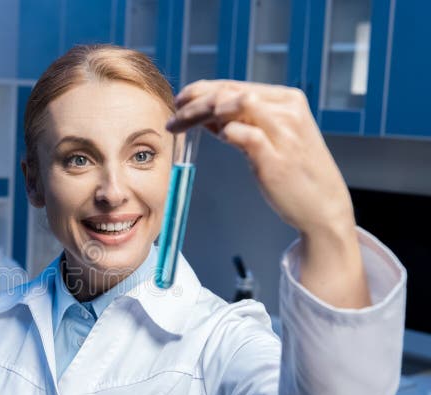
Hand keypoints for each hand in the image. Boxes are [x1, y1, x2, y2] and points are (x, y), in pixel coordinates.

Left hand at [167, 80, 369, 307]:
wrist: (323, 206)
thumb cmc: (294, 174)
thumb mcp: (269, 139)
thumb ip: (239, 123)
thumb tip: (204, 113)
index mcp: (286, 99)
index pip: (234, 85)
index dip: (202, 90)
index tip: (180, 101)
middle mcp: (287, 110)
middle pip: (229, 92)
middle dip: (194, 102)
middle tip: (173, 117)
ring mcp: (283, 132)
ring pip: (233, 105)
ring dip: (201, 112)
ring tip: (181, 125)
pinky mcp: (276, 156)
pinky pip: (242, 134)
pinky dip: (225, 132)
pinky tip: (217, 138)